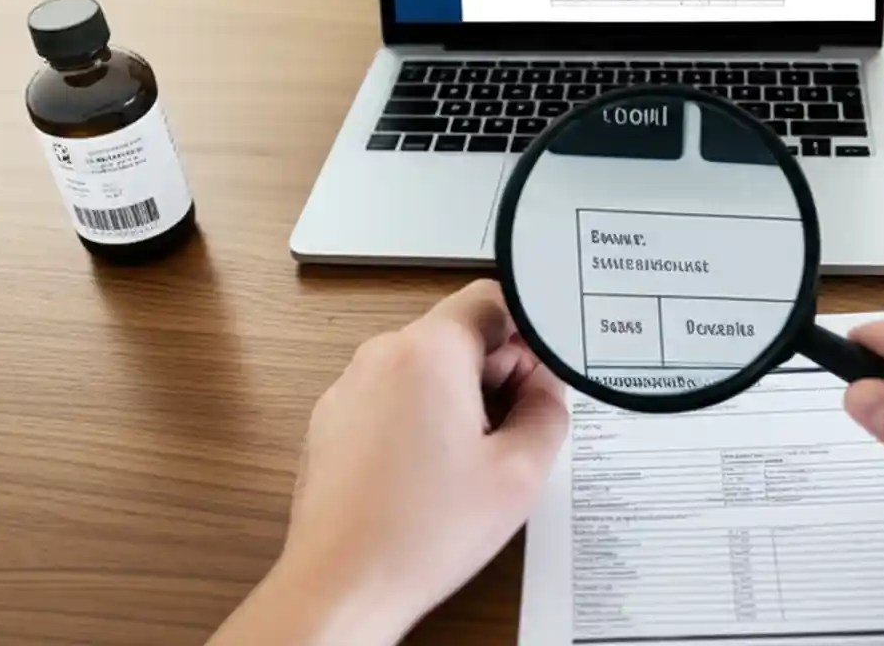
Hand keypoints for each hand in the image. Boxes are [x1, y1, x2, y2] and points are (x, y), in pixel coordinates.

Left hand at [208, 280, 568, 645]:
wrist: (343, 585)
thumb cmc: (421, 533)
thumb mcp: (520, 471)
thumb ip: (550, 410)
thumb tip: (546, 386)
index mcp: (429, 351)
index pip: (492, 299)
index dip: (529, 333)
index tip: (543, 373)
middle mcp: (381, 356)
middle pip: (458, 333)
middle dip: (497, 372)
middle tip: (516, 428)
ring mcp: (350, 387)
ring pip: (425, 367)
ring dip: (460, 398)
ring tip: (472, 461)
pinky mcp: (333, 420)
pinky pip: (392, 397)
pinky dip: (421, 419)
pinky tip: (433, 474)